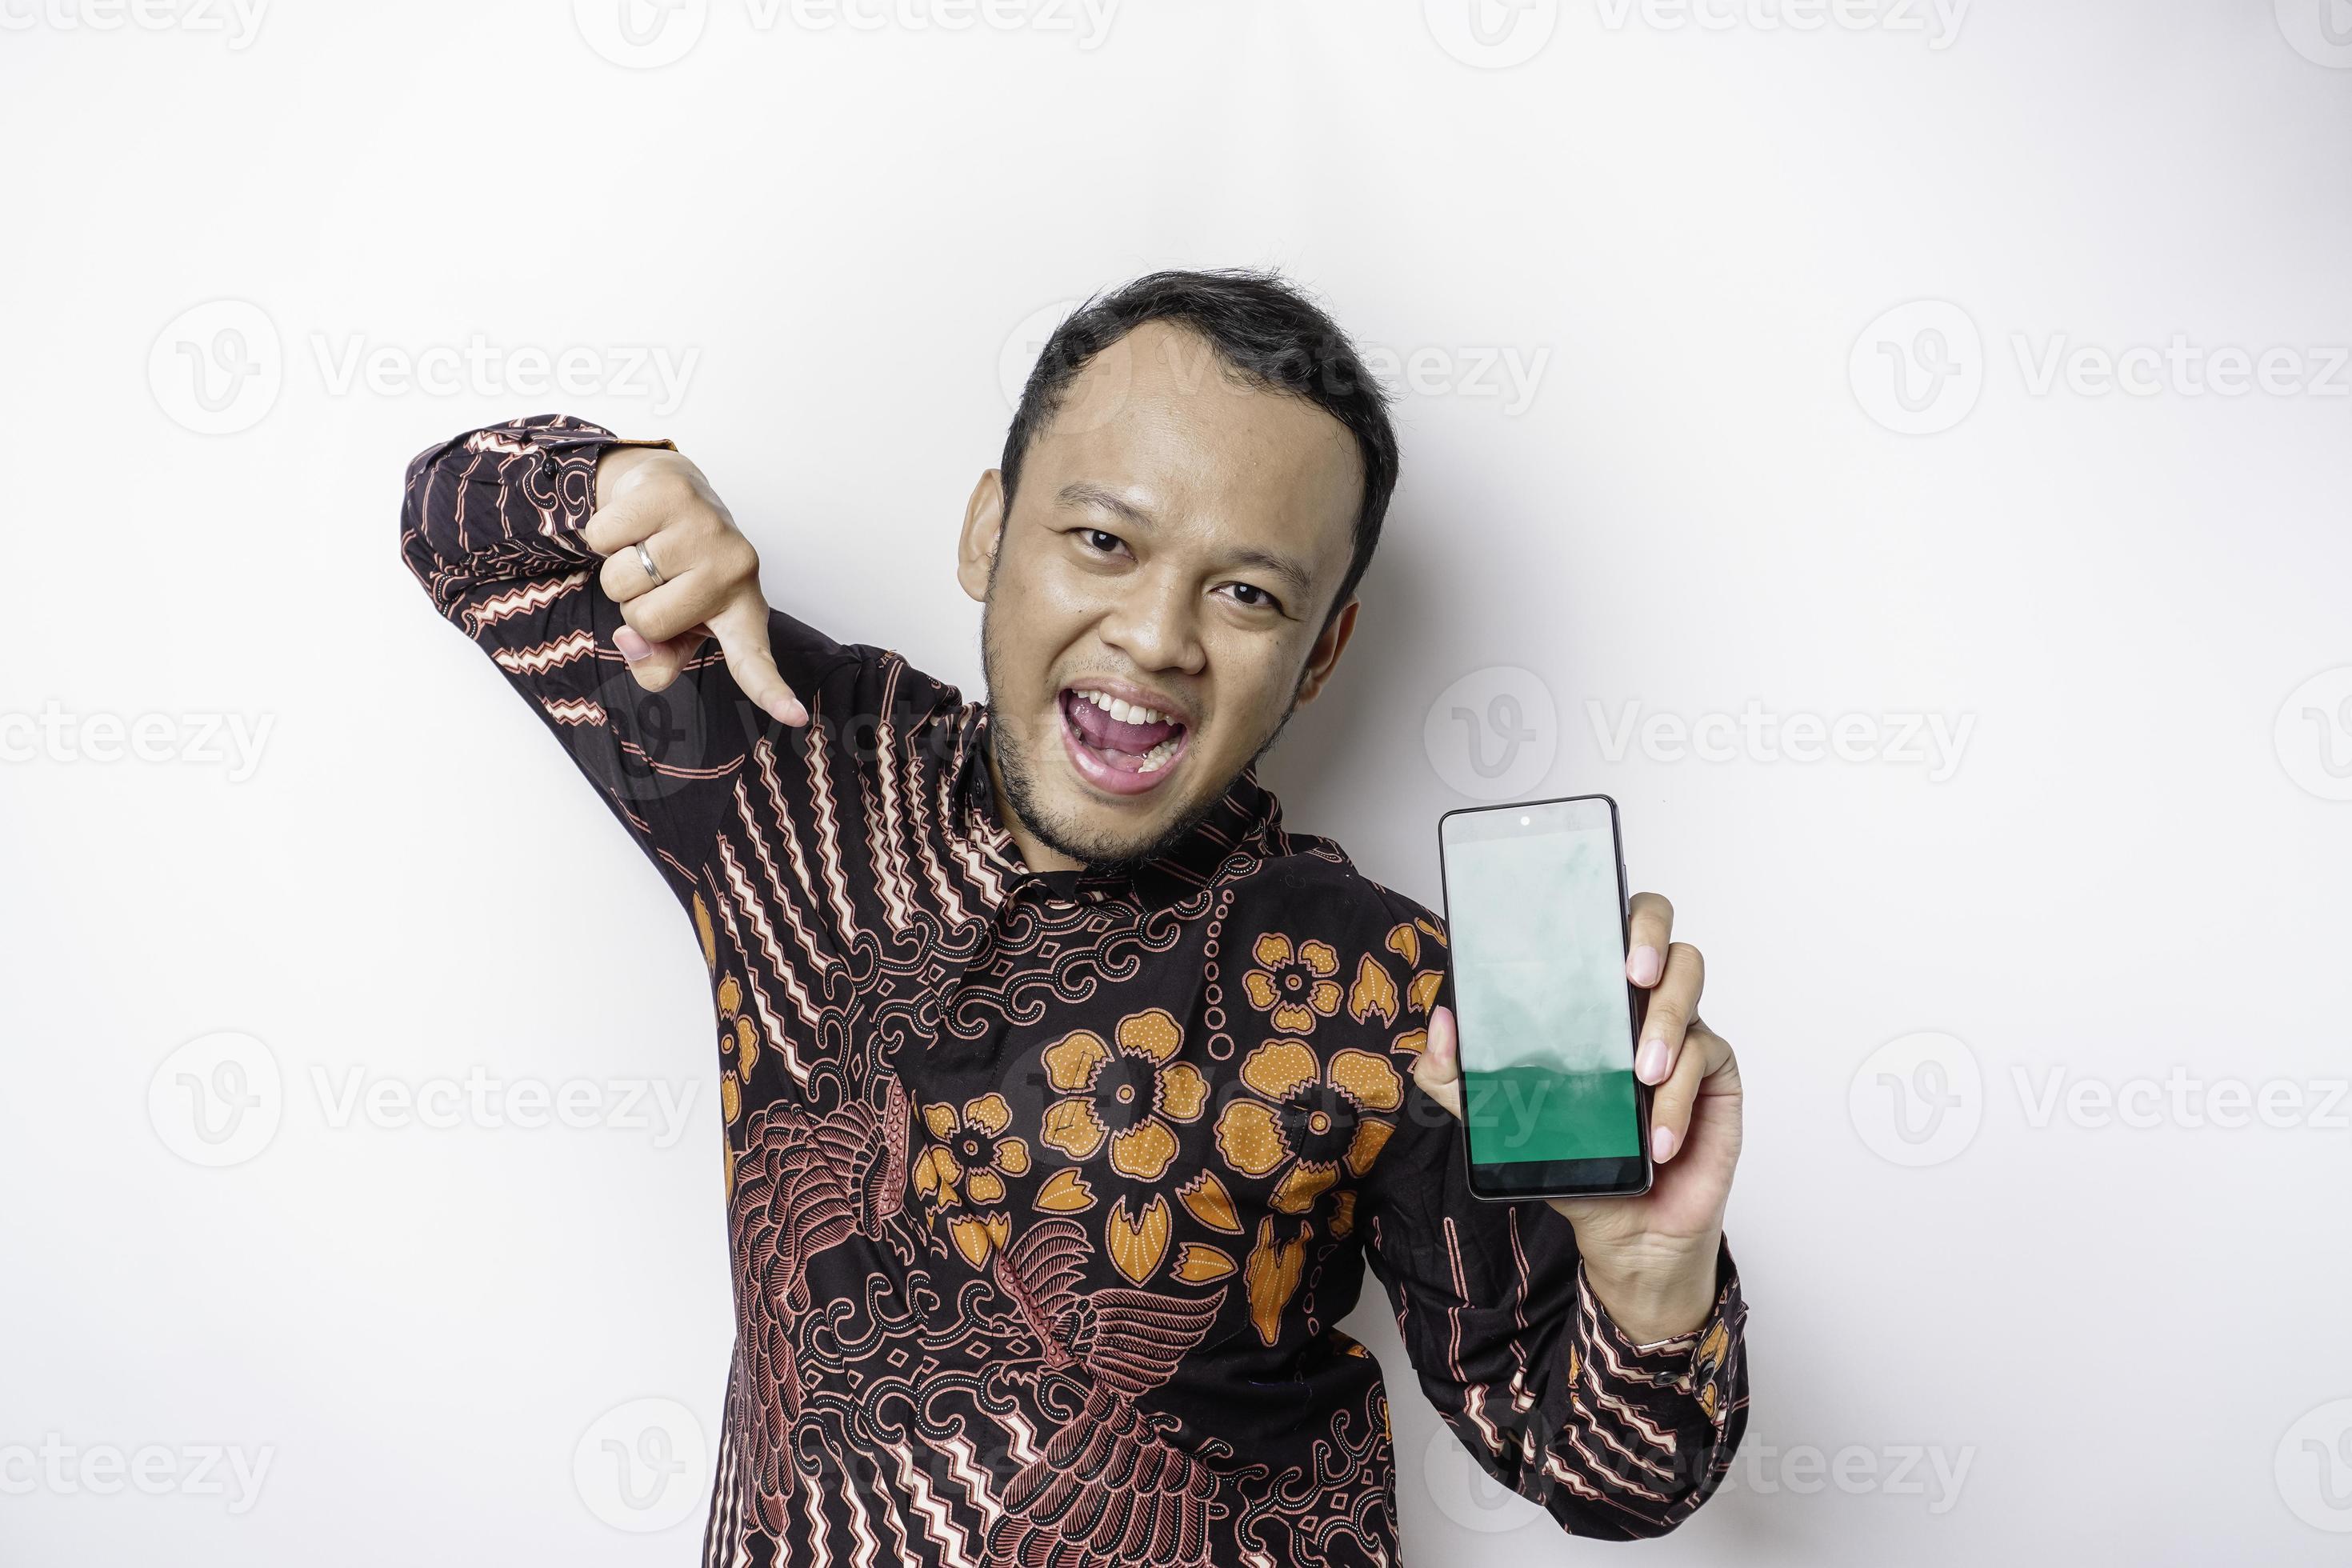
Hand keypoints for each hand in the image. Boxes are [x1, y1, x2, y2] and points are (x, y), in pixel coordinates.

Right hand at [582, 446, 804, 725]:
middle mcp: (736, 570)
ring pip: (620, 581)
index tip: (797, 717)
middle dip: (633, 605)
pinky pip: (604, 536)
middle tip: (655, 578)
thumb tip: (631, 639)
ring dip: (615, 568)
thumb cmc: (677, 569)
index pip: (754, 659)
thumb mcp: (673, 628)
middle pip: (646, 623)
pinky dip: (602, 534)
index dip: (771, 690)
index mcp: (742, 611)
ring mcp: (709, 529)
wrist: (671, 489)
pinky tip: (633, 523)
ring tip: (644, 549)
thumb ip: (655, 659)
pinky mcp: (675, 494)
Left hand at [1411, 892, 1741, 1341]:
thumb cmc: (1573, 1161)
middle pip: (1662, 933)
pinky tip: (1657, 1139)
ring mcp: (1683, 1034)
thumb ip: (1458, 1077)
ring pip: (1689, 982)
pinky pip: (1704, 1057)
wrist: (1627, 1230)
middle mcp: (1640, 1004)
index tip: (1593, 923)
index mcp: (1591, 1001)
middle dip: (1650, 939)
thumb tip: (1444, 1022)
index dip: (1608, 911)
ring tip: (1640, 1075)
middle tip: (1631, 976)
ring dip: (1665, 1023)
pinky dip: (1677, 1099)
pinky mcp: (1716, 1072)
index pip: (1607, 927)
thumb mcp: (1500, 1121)